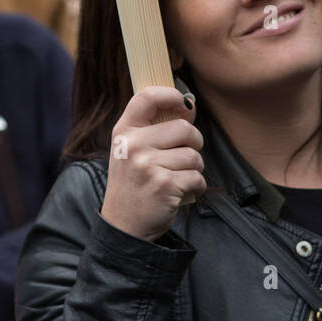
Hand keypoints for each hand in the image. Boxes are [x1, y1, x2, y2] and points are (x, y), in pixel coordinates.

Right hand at [100, 86, 204, 243]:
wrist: (124, 226)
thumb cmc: (134, 184)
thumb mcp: (132, 151)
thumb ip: (155, 128)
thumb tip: (189, 104)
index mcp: (124, 132)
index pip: (146, 97)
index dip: (170, 94)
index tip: (183, 103)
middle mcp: (133, 146)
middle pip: (184, 128)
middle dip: (194, 143)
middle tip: (185, 157)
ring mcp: (147, 166)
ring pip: (194, 155)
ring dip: (194, 168)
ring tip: (179, 178)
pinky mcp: (164, 185)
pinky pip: (197, 176)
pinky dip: (196, 186)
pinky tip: (183, 191)